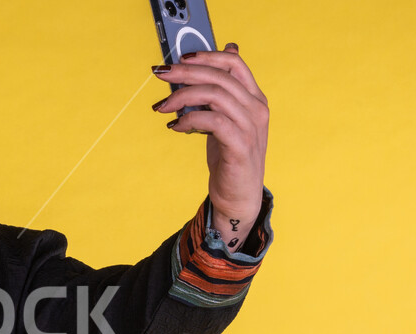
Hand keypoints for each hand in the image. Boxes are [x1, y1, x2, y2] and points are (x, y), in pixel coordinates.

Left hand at [151, 43, 268, 229]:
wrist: (239, 195)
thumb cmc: (229, 156)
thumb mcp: (225, 120)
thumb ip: (219, 95)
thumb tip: (211, 63)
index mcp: (254, 98)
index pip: (234, 63)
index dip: (207, 56)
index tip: (180, 59)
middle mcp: (256, 109)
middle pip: (219, 77)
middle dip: (185, 72)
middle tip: (159, 74)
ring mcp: (250, 127)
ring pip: (215, 95)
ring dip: (181, 97)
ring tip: (162, 107)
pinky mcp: (240, 146)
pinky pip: (213, 121)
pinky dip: (189, 119)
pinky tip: (175, 126)